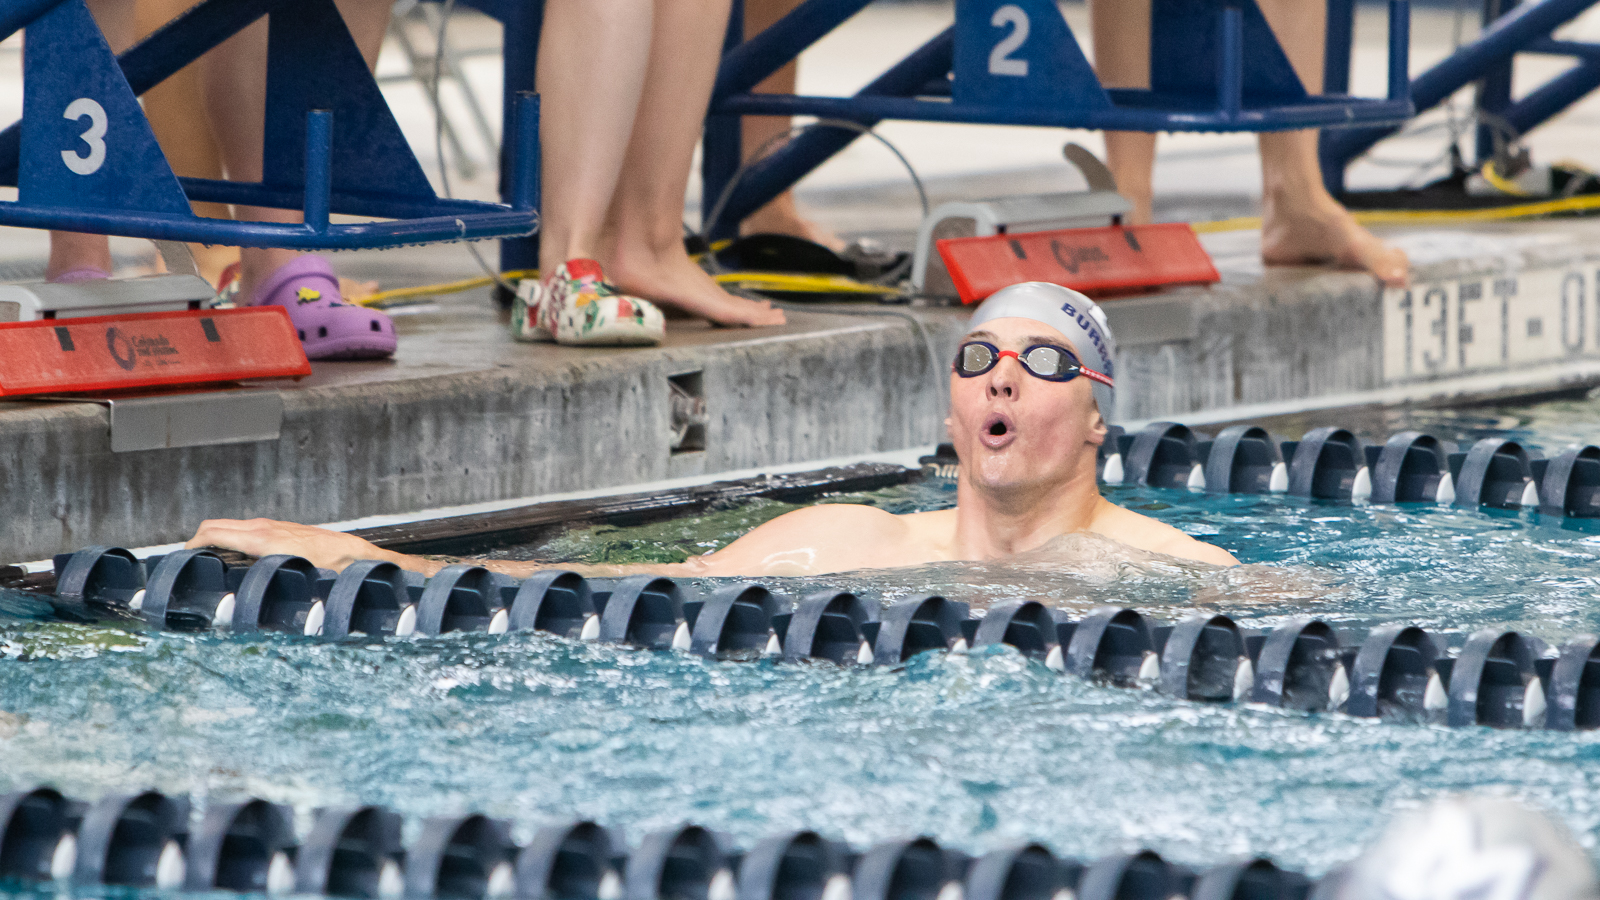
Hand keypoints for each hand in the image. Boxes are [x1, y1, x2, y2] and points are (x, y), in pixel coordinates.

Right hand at [184, 518, 391, 571]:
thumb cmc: (348, 568)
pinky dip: (223, 542)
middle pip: (215, 527)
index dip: (191, 546)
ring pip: (226, 529)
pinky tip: (221, 562)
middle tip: (172, 568)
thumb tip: (417, 575)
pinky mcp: (275, 533)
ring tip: (190, 567)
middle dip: (192, 543)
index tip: (171, 563)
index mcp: (269, 540)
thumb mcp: (343, 576)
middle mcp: (266, 530)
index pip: (217, 533)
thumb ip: (371, 576)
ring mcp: (270, 529)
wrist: (360, 553)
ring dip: (208, 542)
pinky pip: (239, 534)